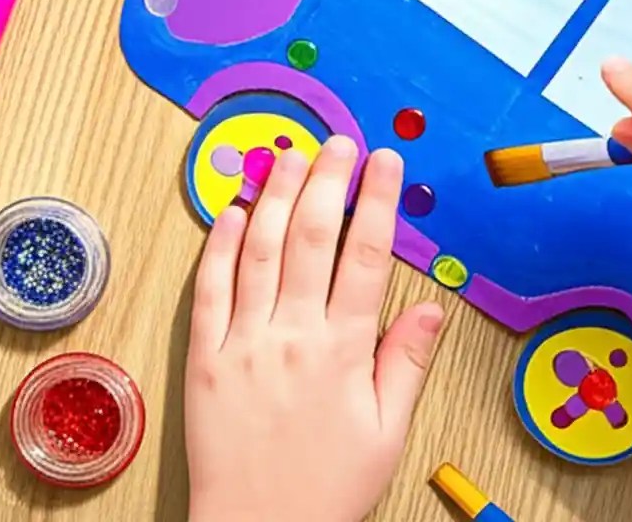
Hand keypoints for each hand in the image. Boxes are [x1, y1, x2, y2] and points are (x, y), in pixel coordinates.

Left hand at [184, 136, 444, 521]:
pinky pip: (209, 288)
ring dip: (274, 195)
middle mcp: (291, 335)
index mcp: (342, 351)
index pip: (366, 256)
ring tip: (288, 155)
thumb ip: (406, 362)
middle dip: (327, 180)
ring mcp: (242, 342)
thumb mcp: (387, 433)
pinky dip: (219, 244)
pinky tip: (231, 210)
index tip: (385, 162)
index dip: (378, 201)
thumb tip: (429, 304)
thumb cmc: (326, 490)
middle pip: (310, 236)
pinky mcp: (203, 357)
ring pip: (258, 249)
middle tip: (338, 142)